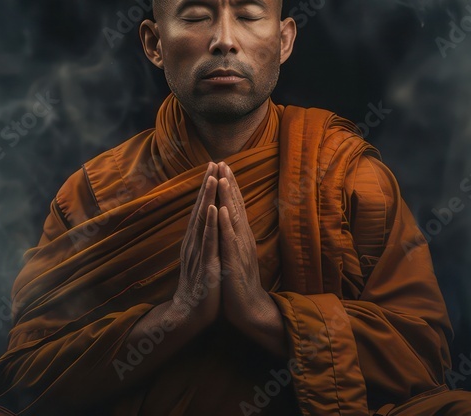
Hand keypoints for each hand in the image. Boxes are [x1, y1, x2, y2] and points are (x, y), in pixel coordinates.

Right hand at [170, 162, 221, 327]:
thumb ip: (204, 241)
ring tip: (212, 178)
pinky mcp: (205, 265)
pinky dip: (209, 224)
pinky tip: (212, 209)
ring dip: (207, 198)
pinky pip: (207, 241)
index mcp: (195, 241)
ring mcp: (198, 253)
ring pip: (202, 220)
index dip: (207, 189)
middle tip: (213, 162)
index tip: (213, 167)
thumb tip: (207, 224)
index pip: (201, 209)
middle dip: (207, 185)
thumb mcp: (202, 259)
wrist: (190, 314)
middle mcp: (194, 242)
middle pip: (200, 209)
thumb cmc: (199, 287)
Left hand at [216, 162, 281, 350]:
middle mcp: (242, 239)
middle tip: (222, 161)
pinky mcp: (235, 263)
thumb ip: (233, 235)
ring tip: (223, 178)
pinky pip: (229, 241)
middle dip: (229, 184)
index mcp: (240, 236)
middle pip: (236, 206)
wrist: (249, 309)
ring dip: (228, 198)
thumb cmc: (239, 281)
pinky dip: (226, 225)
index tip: (223, 165)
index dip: (230, 185)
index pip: (235, 206)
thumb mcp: (235, 253)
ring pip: (234, 219)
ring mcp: (239, 250)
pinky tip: (222, 211)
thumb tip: (229, 217)